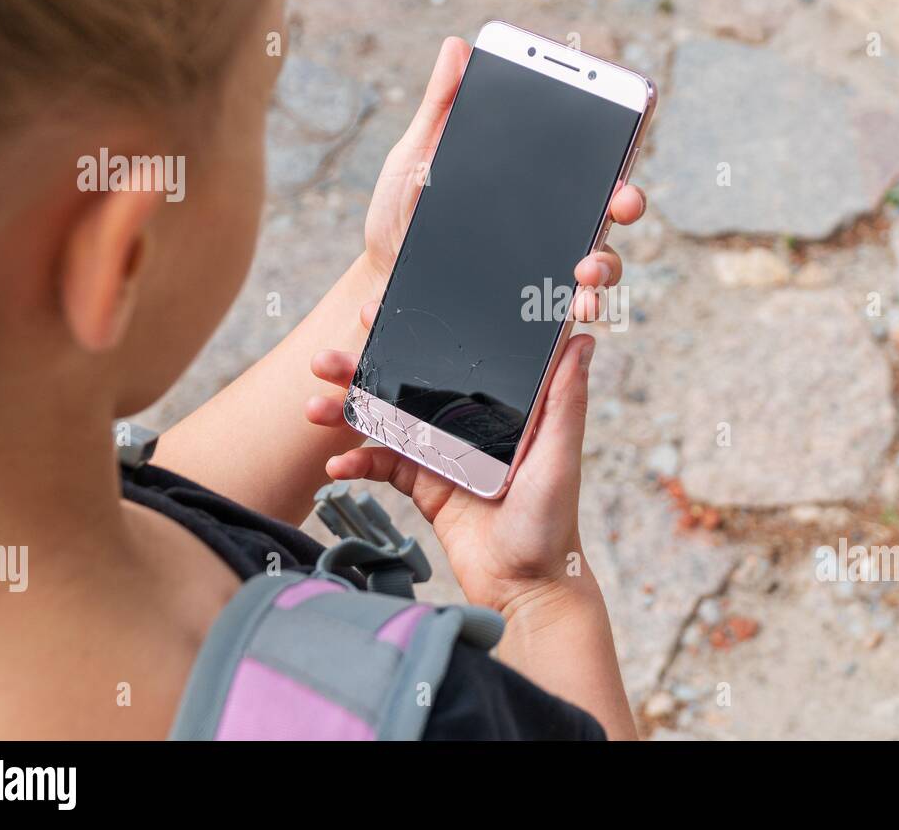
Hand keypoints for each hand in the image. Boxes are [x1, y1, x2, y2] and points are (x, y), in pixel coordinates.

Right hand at [307, 332, 598, 615]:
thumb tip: (585, 336)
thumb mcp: (561, 455)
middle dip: (363, 369)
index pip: (456, 357)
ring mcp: (442, 454)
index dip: (416, 333)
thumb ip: (566, 399)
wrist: (526, 588)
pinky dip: (356, 462)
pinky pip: (383, 466)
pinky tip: (336, 464)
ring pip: (386, 420)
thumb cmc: (553, 524)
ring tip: (312, 408)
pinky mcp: (425, 488)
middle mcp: (469, 423)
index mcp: (501, 406)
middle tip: (324, 360)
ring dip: (346, 411)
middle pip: (409, 384)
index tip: (380, 311)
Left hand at [360, 38, 646, 297]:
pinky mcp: (535, 308)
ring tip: (585, 271)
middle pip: (609, 209)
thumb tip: (458, 46)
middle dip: (627, 203)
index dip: (618, 140)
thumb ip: (441, 106)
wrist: (382, 276)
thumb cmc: (402, 212)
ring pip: (600, 265)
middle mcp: (553, 221)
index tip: (624, 130)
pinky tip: (576, 312)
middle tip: (621, 202)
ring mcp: (548, 265)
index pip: (589, 156)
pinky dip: (581, 312)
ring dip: (606, 266)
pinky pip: (569, 311)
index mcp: (535, 179)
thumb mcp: (417, 154)